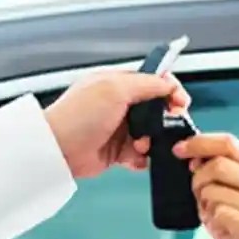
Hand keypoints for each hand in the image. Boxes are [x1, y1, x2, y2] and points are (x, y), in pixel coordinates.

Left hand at [44, 71, 191, 178]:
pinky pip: (140, 154)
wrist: (58, 150)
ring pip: (151, 133)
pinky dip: (142, 158)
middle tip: (170, 126)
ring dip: (153, 140)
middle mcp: (119, 103)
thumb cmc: (78, 117)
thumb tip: (169, 84)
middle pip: (156, 108)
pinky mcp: (115, 150)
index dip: (170, 90)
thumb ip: (147, 84)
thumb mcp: (115, 90)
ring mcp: (118, 127)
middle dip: (166, 118)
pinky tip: (136, 158)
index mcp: (117, 83)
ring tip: (142, 145)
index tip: (180, 102)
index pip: (153, 80)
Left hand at [174, 134, 238, 238]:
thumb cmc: (236, 223)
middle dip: (198, 179)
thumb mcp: (224, 190)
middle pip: (218, 165)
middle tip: (199, 195)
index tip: (178, 150)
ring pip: (215, 191)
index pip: (228, 142)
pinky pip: (220, 213)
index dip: (199, 143)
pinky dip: (212, 220)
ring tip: (213, 213)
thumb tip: (191, 155)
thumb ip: (211, 171)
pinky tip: (221, 227)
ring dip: (205, 203)